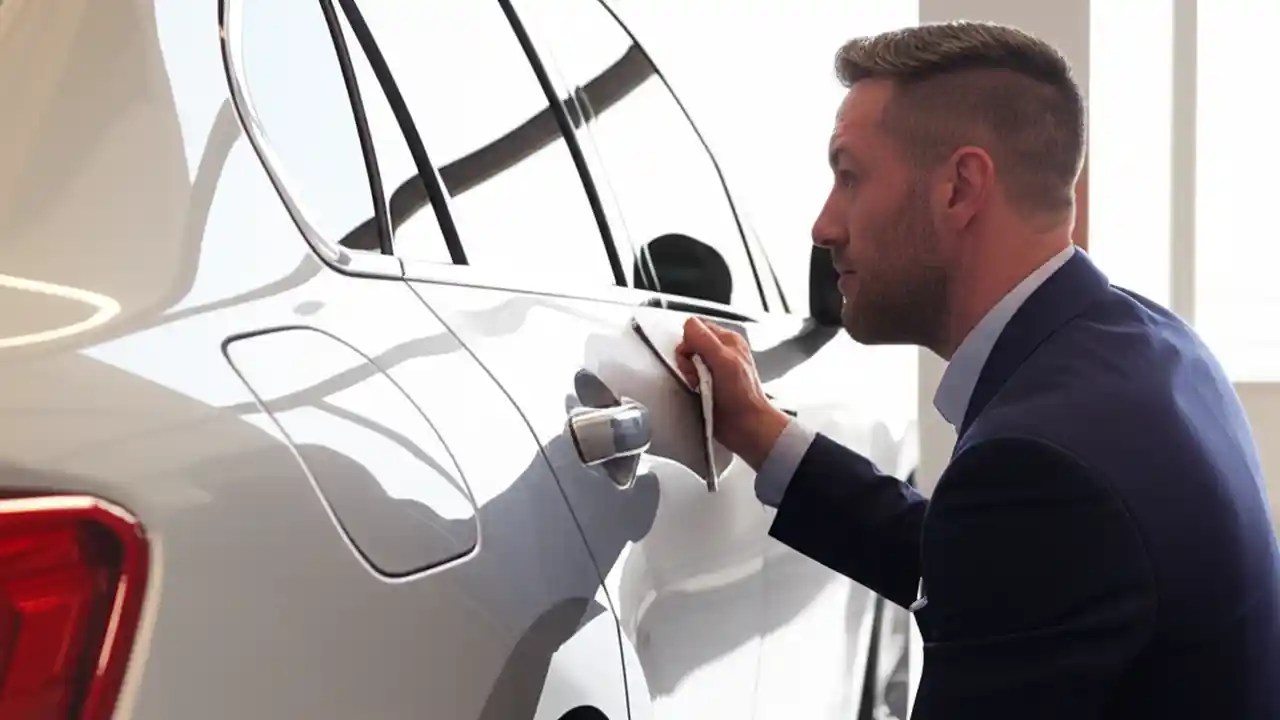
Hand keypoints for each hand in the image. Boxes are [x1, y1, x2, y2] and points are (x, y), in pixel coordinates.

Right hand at [675, 317, 790, 469]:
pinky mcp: (709, 384)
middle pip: (690, 345)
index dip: (689, 341)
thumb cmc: (743, 397)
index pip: (696, 327)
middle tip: (698, 374)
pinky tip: (700, 393)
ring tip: (701, 386)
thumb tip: (689, 325)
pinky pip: (690, 378)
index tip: (693, 357)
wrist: (747, 427)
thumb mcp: (724, 362)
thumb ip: (705, 340)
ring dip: (689, 375)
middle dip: (687, 360)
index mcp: (728, 340)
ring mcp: (715, 369)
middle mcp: (722, 352)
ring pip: (688, 362)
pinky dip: (690, 385)